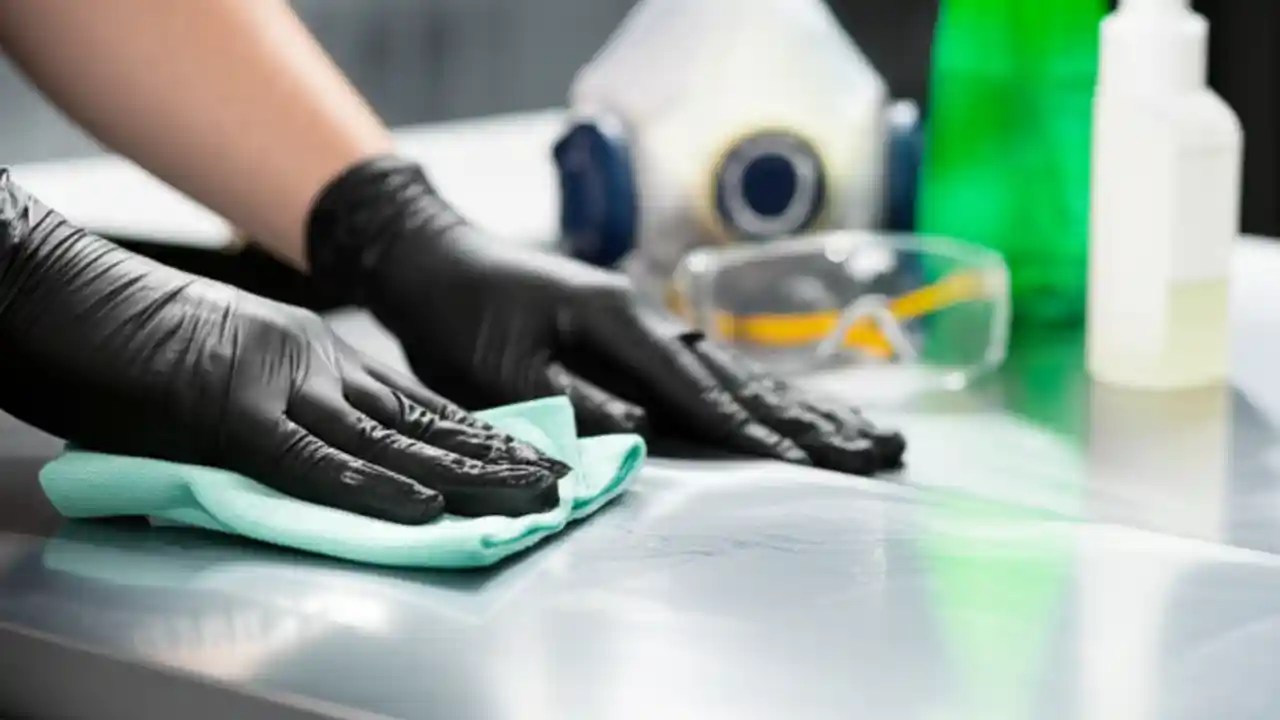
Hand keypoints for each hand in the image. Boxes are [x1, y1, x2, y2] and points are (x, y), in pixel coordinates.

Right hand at [0, 170, 566, 522]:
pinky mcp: (228, 410)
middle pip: (420, 422)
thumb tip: (320, 451)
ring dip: (467, 473)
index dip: (474, 437)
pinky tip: (422, 504)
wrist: (54, 288)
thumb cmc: (127, 340)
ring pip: (390, 439)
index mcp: (311, 358)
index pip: (410, 407)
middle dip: (496, 457)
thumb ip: (281, 414)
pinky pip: (312, 457)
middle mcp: (310, 366)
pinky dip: (371, 485)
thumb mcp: (225, 379)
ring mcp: (274, 384)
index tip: (528, 459)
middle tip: (561, 481)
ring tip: (532, 494)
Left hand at [306, 158, 904, 473]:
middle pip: (743, 379)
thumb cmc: (458, 313)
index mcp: (617, 320)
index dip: (749, 429)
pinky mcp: (641, 342)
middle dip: (813, 421)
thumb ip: (568, 399)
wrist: (436, 261)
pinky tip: (797, 415)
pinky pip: (713, 376)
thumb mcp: (498, 364)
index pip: (695, 385)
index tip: (808, 465)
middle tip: (883, 451)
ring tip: (870, 437)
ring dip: (805, 411)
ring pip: (741, 377)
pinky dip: (763, 400)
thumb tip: (642, 433)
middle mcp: (648, 319)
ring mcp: (651, 328)